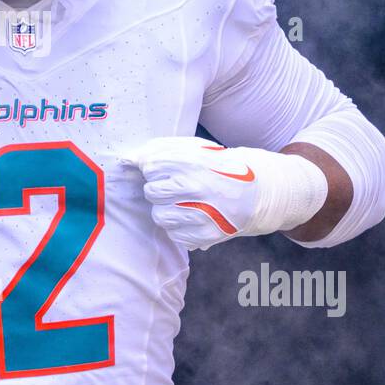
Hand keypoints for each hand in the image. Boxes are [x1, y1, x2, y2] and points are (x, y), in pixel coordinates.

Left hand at [122, 137, 326, 250]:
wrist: (257, 193)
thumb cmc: (218, 168)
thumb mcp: (196, 149)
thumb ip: (161, 149)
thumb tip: (127, 158)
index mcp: (194, 162)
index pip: (150, 166)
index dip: (154, 167)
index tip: (166, 169)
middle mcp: (198, 188)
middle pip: (151, 191)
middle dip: (159, 188)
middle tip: (176, 187)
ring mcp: (202, 213)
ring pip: (158, 216)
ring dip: (166, 209)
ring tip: (184, 203)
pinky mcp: (205, 236)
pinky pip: (173, 235)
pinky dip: (179, 227)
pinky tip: (193, 217)